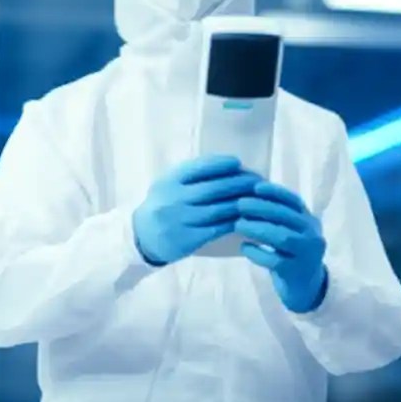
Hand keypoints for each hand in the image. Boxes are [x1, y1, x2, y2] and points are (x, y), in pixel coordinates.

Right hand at [133, 156, 259, 265]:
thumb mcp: (169, 183)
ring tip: (257, 198)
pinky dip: (234, 222)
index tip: (238, 163)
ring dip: (241, 203)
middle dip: (238, 183)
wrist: (142, 236)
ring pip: (218, 210)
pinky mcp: (189, 239)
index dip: (221, 164)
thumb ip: (192, 174)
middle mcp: (174, 199)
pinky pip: (217, 229)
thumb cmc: (164, 204)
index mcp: (170, 181)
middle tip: (258, 180)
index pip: (199, 168)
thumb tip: (229, 164)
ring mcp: (181, 220)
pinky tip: (246, 217)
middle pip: (213, 189)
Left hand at [236, 182, 327, 312]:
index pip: (294, 201)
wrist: (305, 286)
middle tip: (240, 204)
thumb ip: (277, 215)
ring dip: (258, 228)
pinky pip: (275, 260)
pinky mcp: (295, 272)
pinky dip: (257, 252)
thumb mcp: (290, 230)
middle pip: (287, 217)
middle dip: (262, 208)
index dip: (275, 192)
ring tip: (238, 224)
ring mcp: (306, 255)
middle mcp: (313, 236)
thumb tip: (247, 193)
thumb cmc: (290, 252)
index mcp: (310, 221)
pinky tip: (244, 247)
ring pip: (283, 238)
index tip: (255, 186)